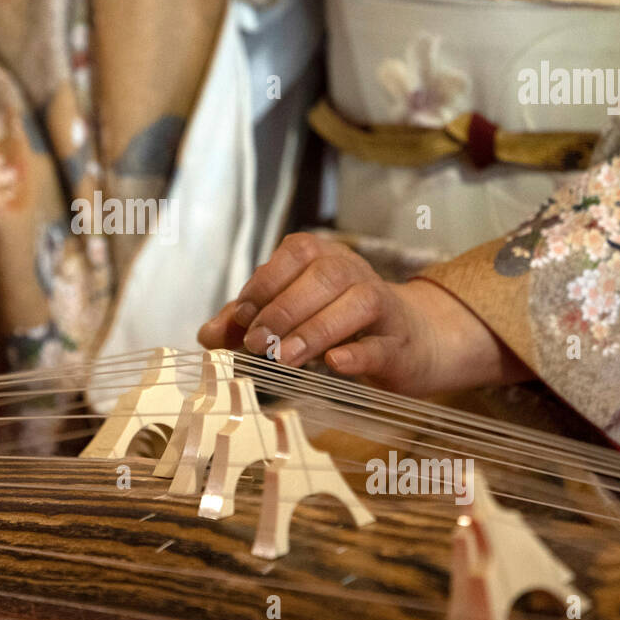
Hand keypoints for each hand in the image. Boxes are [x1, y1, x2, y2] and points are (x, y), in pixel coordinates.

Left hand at [197, 232, 528, 395]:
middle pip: (324, 278)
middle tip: (257, 344)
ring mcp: (384, 306)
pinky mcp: (401, 344)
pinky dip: (358, 353)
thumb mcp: (292, 316)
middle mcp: (356, 273)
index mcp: (325, 256)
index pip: (294, 255)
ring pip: (355, 305)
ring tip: (285, 358)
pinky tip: (336, 363)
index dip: (264, 285)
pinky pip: (382, 344)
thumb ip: (250, 322)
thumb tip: (206, 336)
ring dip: (316, 330)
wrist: (413, 341)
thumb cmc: (340, 324)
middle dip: (284, 310)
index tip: (239, 318)